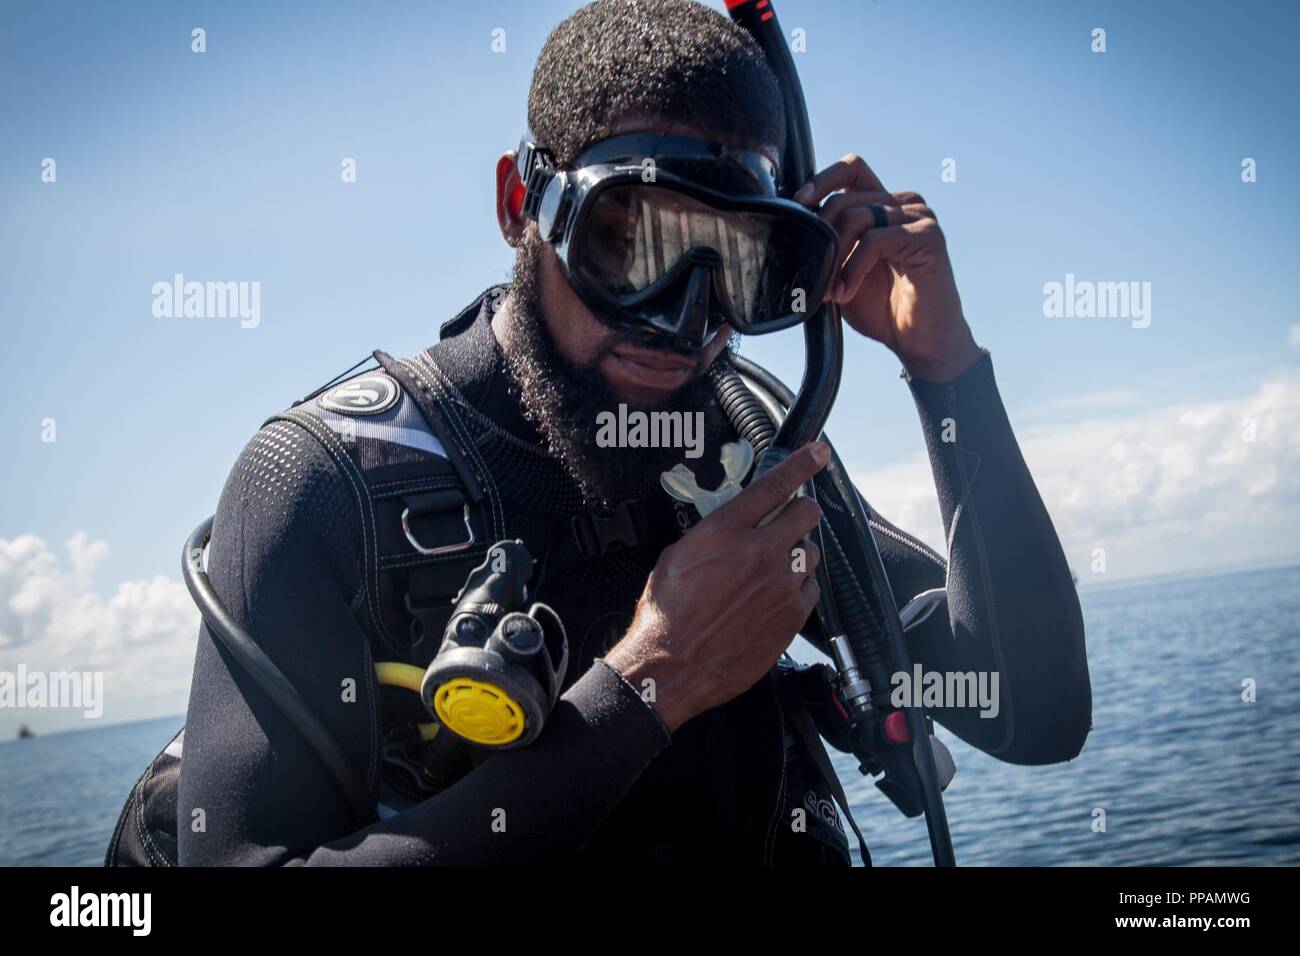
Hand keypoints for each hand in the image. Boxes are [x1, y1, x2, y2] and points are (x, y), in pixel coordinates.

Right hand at [603, 443, 828, 731]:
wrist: (672, 667)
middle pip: (805, 513)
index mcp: (726, 530)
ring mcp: (781, 584)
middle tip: (788, 521)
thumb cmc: (665, 615)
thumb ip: (713, 535)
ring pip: (810, 552)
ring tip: (772, 572)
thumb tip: (733, 525)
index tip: (817, 453)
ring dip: (797, 554)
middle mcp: (760, 552)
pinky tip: (775, 598)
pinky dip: (798, 588)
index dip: (801, 463)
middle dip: (799, 512)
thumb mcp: (677, 557)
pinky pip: (810, 588)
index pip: (774, 484)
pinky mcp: (792, 615)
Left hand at [794, 154, 982, 381]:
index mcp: (883, 205)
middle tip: (812, 274)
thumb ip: (826, 248)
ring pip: (857, 217)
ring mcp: (919, 217)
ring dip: (834, 257)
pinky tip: (846, 293)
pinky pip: (875, 240)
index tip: (798, 203)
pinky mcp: (928, 237)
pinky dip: (852, 269)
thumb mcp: (841, 273)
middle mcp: (904, 204)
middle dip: (820, 237)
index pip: (851, 169)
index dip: (821, 180)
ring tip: (829, 291)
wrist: (919, 341)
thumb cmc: (883, 309)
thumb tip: (790, 232)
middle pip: (845, 198)